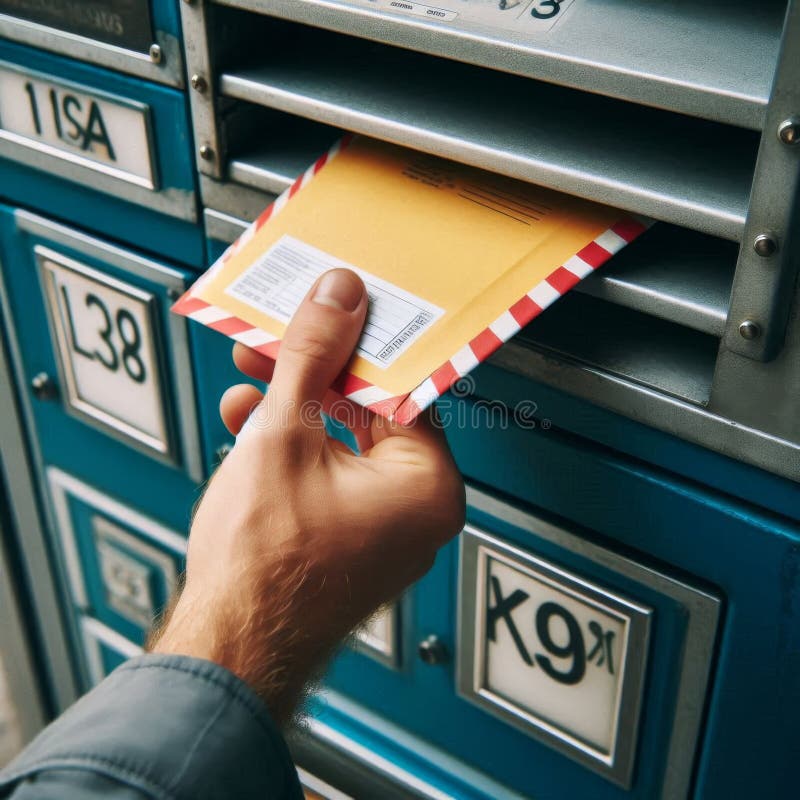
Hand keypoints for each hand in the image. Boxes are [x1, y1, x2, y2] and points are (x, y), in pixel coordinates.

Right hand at [150, 269, 464, 722]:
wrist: (225, 650)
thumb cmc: (264, 567)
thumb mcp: (285, 432)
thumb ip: (314, 356)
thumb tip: (337, 298)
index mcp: (428, 486)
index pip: (404, 386)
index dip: (361, 342)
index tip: (336, 312)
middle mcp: (416, 510)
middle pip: (369, 411)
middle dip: (315, 374)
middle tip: (283, 338)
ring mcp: (381, 528)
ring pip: (341, 442)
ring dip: (292, 407)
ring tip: (251, 378)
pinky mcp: (347, 539)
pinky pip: (327, 475)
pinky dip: (290, 449)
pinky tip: (247, 426)